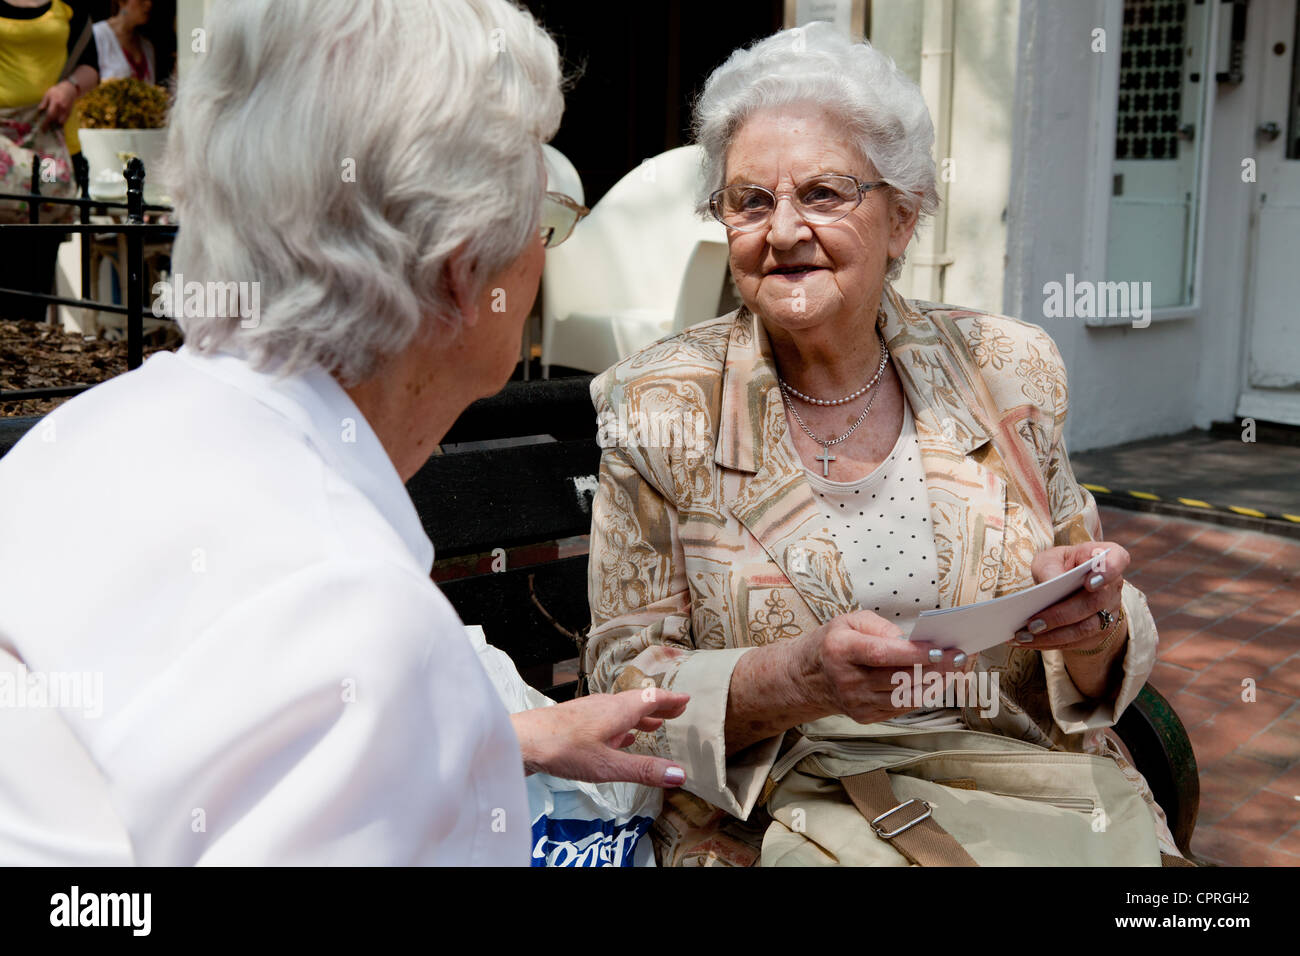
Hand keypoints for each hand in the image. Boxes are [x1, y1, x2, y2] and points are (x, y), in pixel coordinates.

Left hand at [37, 81, 76, 128]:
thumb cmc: (56, 90)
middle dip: (49, 125)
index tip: (42, 128)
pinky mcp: (69, 112)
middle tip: (44, 129)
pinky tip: (56, 124)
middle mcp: (62, 108)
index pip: (50, 115)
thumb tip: (39, 110)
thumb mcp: (48, 94)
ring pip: (60, 121)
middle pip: (55, 120)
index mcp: (55, 103)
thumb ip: (44, 102)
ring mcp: (67, 111)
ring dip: (55, 125)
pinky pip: (65, 120)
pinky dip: (60, 123)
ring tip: (50, 126)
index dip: (46, 122)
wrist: (69, 89)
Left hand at [510, 688, 689, 787]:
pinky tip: (617, 738)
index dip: (669, 700)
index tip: (685, 699)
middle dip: (657, 708)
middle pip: (637, 703)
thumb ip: (643, 770)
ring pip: (620, 711)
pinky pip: (605, 719)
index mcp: (618, 710)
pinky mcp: (574, 722)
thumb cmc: (564, 748)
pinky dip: (619, 726)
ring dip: (639, 717)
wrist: (522, 740)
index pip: (651, 700)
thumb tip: (679, 774)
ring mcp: (588, 712)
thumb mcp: (608, 765)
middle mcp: (605, 706)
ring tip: (652, 726)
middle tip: (675, 710)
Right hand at [796, 609, 968, 724]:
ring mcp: (856, 703)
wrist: (807, 679)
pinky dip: (923, 695)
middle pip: (899, 678)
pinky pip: (902, 707)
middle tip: (961, 656)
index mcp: (840, 650)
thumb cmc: (832, 644)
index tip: (942, 648)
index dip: (914, 653)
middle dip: (936, 668)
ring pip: (905, 697)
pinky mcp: (865, 717)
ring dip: (935, 684)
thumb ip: (879, 626)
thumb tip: (910, 640)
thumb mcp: (848, 621)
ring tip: (957, 669)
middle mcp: (847, 680)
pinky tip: (938, 682)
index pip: (882, 654)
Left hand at [1011, 542, 1128, 651]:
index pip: (1117, 561)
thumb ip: (1050, 567)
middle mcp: (1113, 587)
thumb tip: (1050, 584)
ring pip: (1085, 628)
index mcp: (1106, 559)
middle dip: (1061, 615)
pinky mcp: (1099, 633)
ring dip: (1052, 635)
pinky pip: (1076, 642)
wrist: (1066, 586)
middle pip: (1094, 602)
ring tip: (1023, 636)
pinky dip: (1048, 643)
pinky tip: (1027, 642)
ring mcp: (1109, 612)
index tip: (1089, 583)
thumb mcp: (1050, 559)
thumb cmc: (1058, 567)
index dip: (1107, 572)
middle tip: (1032, 623)